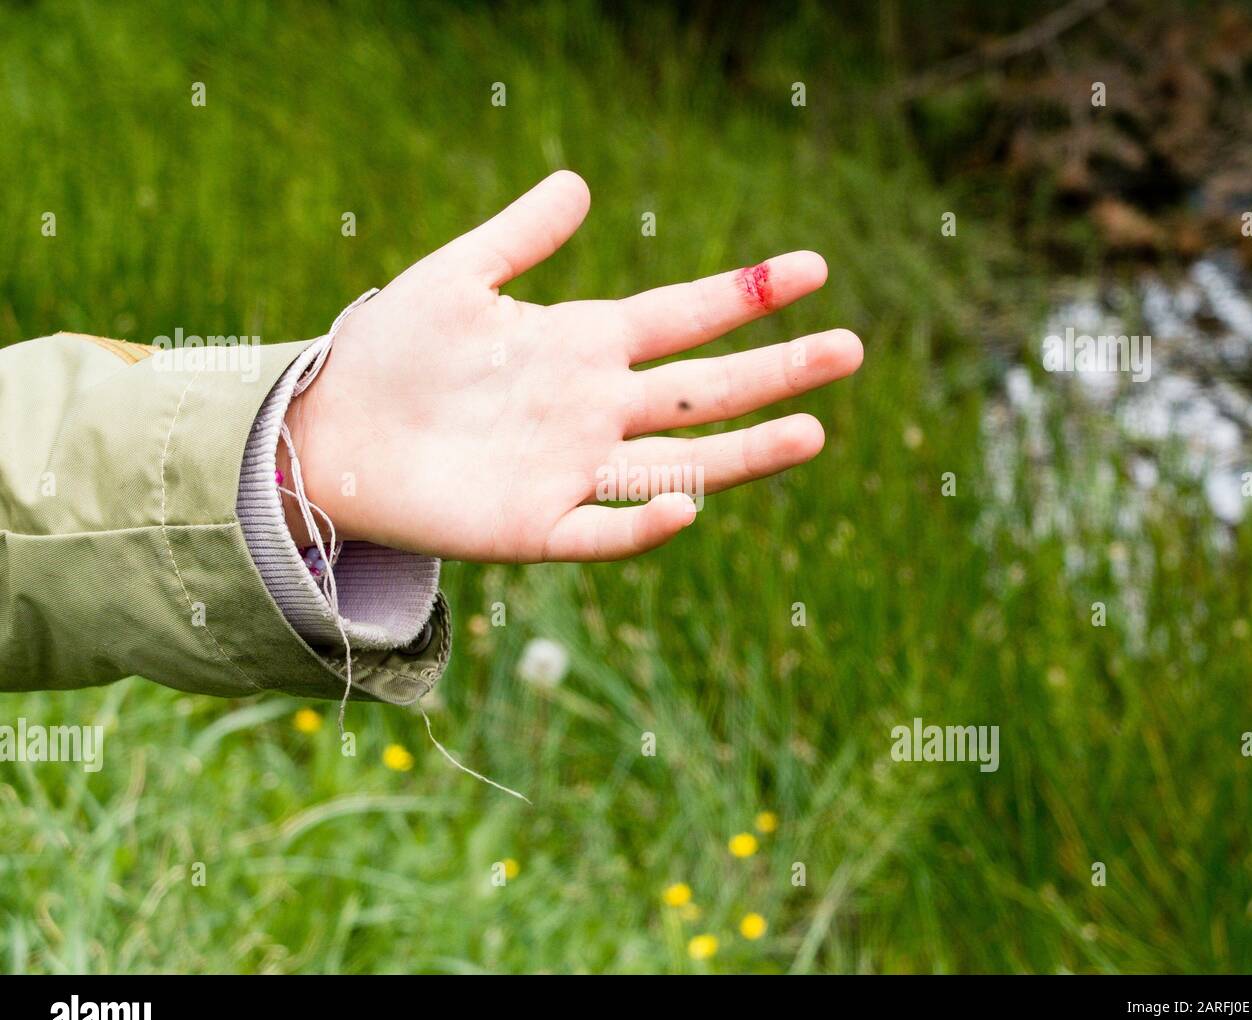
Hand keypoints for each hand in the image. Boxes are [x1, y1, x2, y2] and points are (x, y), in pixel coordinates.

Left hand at [281, 171, 861, 561]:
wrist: (327, 433)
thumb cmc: (389, 353)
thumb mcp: (454, 278)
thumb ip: (517, 235)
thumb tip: (580, 185)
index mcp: (581, 345)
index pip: (682, 317)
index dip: (745, 295)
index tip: (812, 269)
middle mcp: (593, 408)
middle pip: (702, 389)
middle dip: (775, 370)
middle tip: (851, 349)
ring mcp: (571, 470)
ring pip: (678, 461)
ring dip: (744, 451)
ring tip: (813, 431)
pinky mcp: (536, 527)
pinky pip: (604, 528)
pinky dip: (645, 521)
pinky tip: (687, 502)